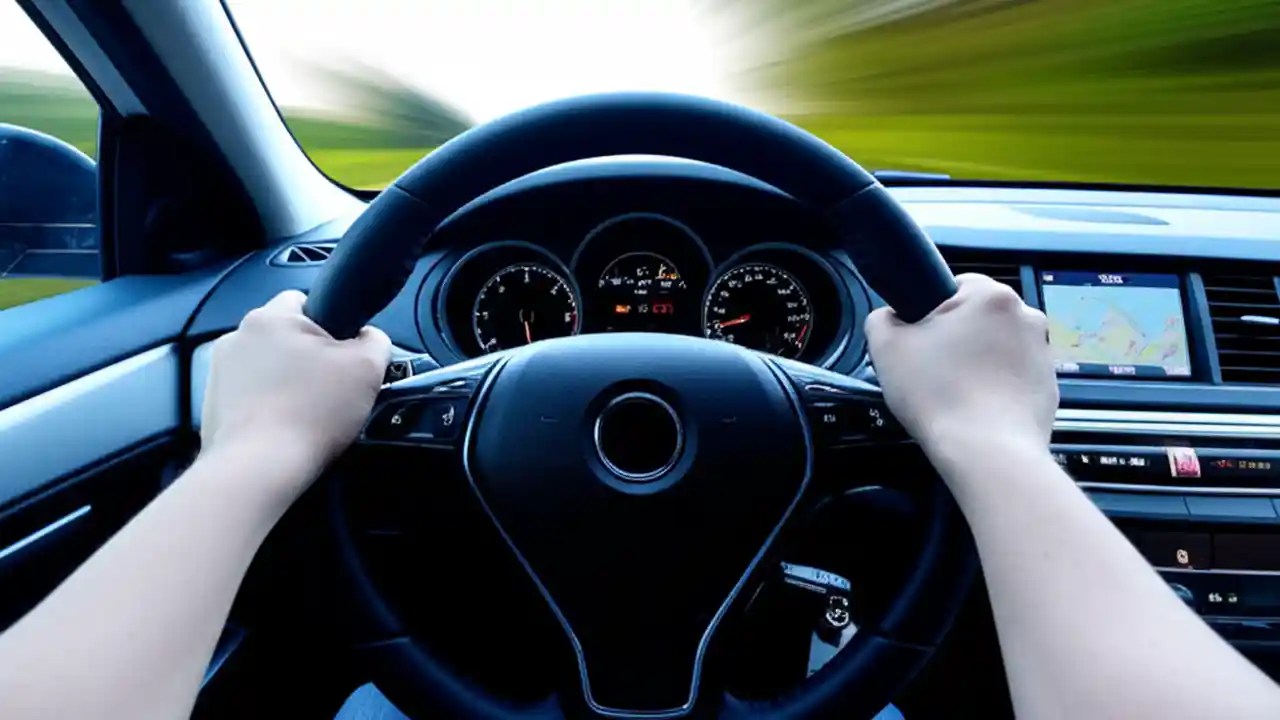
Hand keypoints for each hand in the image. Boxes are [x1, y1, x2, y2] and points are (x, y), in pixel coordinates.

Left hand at [200, 291, 390, 496]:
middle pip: (285, 336)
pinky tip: (282, 426)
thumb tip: (369, 337)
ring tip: (305, 411)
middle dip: (307, 355)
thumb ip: (376, 341)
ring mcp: (217, 370)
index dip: (332, 326)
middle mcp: (236, 335)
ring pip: (266, 365)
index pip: (306, 300)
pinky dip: (265, 405)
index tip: (344, 356)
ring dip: (284, 380)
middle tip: (331, 387)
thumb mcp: (367, 369)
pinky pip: (248, 394)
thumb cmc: (313, 413)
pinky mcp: (210, 403)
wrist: (259, 468)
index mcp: (271, 316)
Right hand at [865, 274, 1057, 458]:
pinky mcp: (1049, 387)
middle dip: (956, 337)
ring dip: (977, 362)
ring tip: (954, 393)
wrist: (987, 453)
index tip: (918, 339)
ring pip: (997, 347)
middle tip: (931, 368)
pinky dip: (997, 387)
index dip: (930, 310)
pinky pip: (1014, 377)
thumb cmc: (939, 395)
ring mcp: (1043, 353)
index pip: (955, 283)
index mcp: (991, 296)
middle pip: (979, 317)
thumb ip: (881, 319)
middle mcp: (1027, 316)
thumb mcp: (886, 348)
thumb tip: (889, 317)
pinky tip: (975, 409)